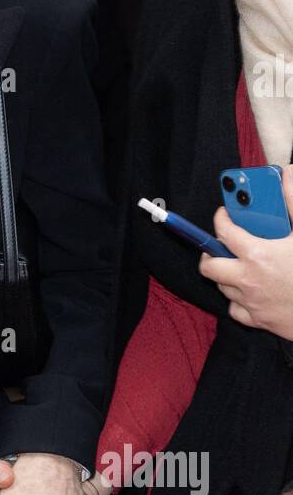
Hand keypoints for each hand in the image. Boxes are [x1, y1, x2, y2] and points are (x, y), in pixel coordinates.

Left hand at [199, 165, 292, 338]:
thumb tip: (289, 175)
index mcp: (258, 254)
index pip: (224, 231)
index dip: (221, 218)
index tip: (224, 214)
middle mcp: (248, 279)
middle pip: (209, 265)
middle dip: (211, 252)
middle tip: (222, 244)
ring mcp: (251, 302)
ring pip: (221, 286)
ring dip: (225, 273)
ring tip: (239, 263)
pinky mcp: (258, 320)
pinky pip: (235, 309)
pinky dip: (238, 299)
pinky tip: (251, 290)